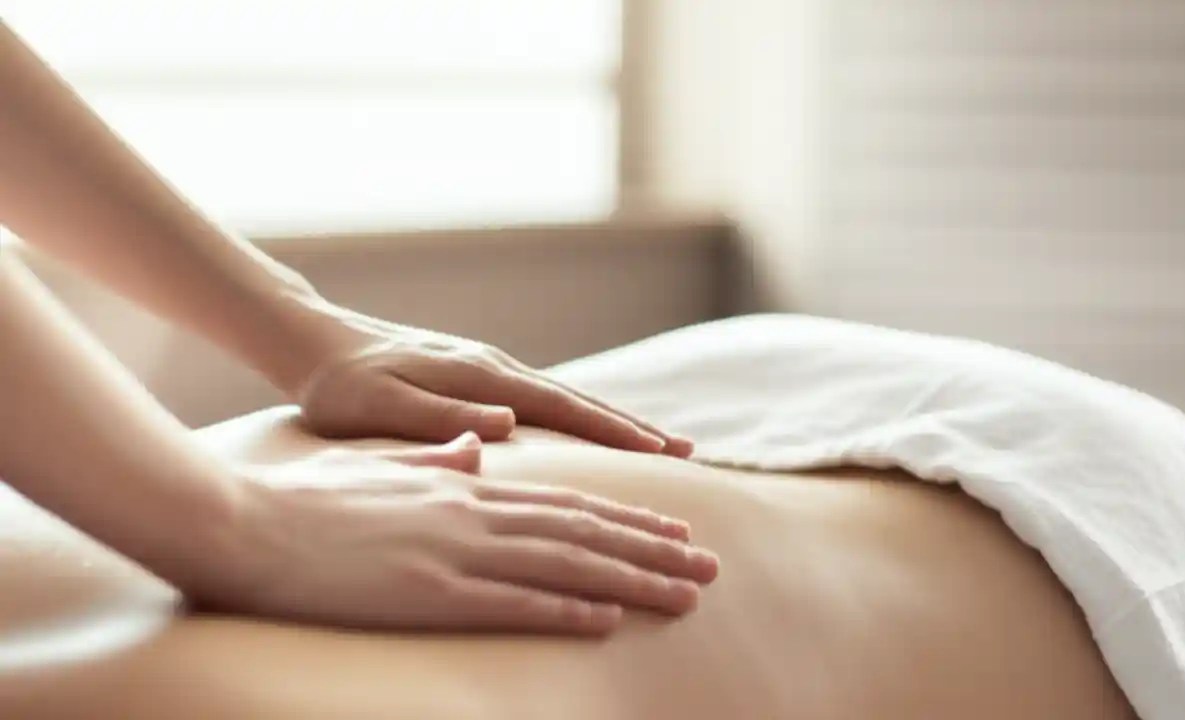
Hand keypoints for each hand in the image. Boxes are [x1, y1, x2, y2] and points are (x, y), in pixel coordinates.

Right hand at [193, 433, 718, 632]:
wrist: (243, 523)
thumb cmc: (305, 502)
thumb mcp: (381, 472)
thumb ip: (436, 463)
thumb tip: (476, 449)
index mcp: (464, 490)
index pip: (566, 504)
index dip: (627, 519)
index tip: (673, 530)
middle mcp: (472, 516)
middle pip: (583, 532)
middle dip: (653, 550)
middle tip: (710, 566)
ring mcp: (453, 554)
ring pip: (565, 564)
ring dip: (633, 581)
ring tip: (687, 596)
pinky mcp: (427, 593)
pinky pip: (511, 603)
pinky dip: (565, 610)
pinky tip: (609, 620)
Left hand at [290, 303, 693, 456]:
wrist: (312, 342)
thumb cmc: (337, 386)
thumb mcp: (379, 406)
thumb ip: (442, 415)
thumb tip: (510, 420)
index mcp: (481, 377)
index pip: (564, 409)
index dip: (615, 432)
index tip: (663, 452)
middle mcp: (494, 367)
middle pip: (579, 400)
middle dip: (633, 426)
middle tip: (688, 451)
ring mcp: (487, 369)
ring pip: (564, 398)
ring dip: (611, 421)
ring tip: (655, 444)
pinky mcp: (474, 376)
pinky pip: (541, 399)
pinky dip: (577, 416)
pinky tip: (587, 431)